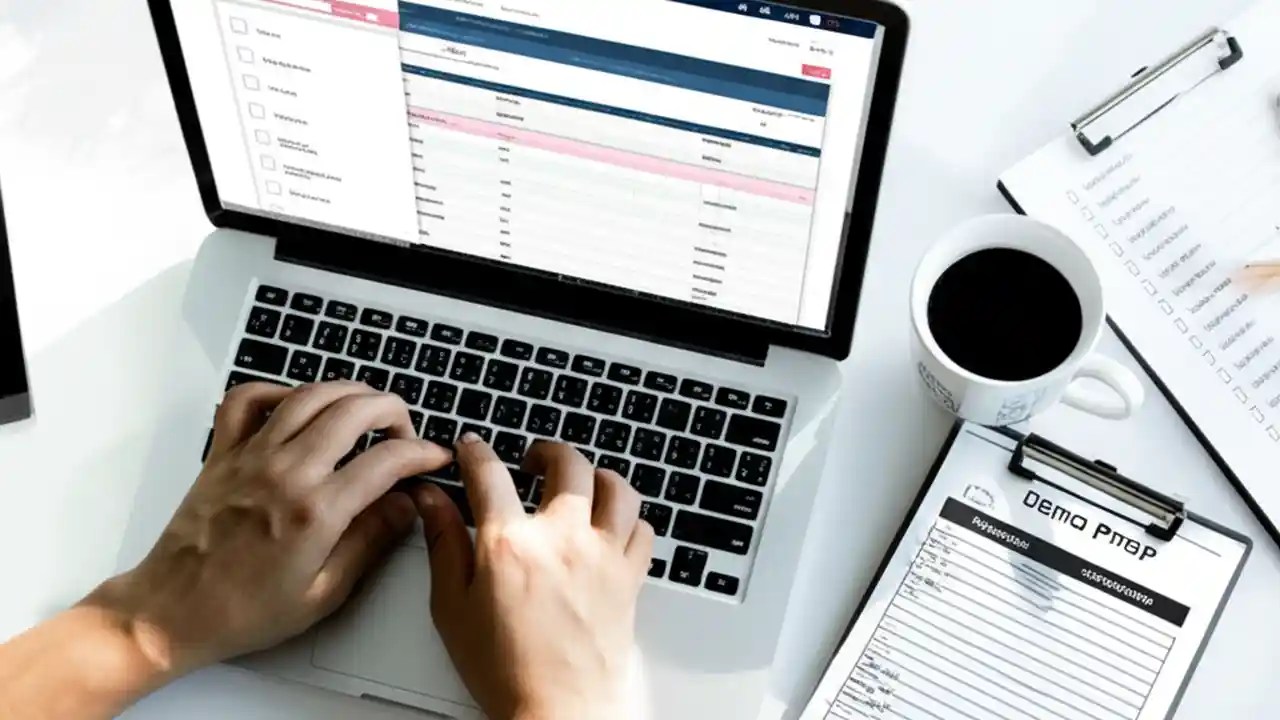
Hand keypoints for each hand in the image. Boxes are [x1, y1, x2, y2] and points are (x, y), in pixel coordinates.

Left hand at [85, 381, 451, 677]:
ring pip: (309, 395)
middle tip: (404, 431)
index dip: (421, 453)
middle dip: (393, 410)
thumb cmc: (243, 612)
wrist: (171, 613)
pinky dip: (278, 390)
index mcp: (316, 512)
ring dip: (348, 392)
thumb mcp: (323, 594)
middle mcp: (285, 473)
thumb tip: (404, 506)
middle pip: (354, 410)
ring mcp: (250, 457)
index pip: (387, 460)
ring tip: (367, 408)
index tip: (433, 458)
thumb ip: (369, 543)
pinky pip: (248, 399)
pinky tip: (298, 406)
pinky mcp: (222, 454)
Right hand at [416, 436, 653, 719]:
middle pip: (566, 464)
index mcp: (509, 545)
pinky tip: (613, 522)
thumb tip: (431, 502)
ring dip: (596, 475)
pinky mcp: (629, 576)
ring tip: (581, 480)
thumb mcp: (452, 608)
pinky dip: (629, 517)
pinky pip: (641, 528)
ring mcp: (602, 555)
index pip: (488, 473)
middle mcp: (562, 539)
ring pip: (616, 487)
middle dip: (546, 451)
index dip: (476, 452)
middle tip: (533, 459)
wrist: (560, 711)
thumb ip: (443, 545)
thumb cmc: (506, 671)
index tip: (472, 448)